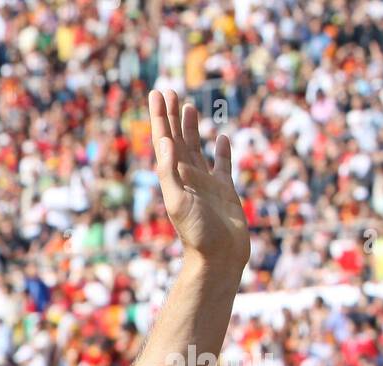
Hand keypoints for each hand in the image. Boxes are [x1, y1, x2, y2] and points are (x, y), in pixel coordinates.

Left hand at [149, 89, 250, 271]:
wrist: (219, 258)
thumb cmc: (197, 234)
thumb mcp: (178, 203)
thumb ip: (169, 173)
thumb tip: (164, 141)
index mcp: (174, 178)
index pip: (164, 140)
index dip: (160, 117)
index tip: (157, 93)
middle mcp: (188, 178)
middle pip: (178, 139)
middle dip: (171, 116)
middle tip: (168, 90)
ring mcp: (206, 184)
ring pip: (197, 149)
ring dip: (191, 128)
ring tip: (188, 107)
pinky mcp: (225, 191)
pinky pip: (223, 165)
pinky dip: (221, 151)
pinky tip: (220, 138)